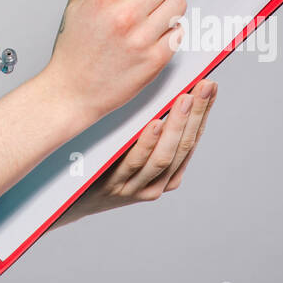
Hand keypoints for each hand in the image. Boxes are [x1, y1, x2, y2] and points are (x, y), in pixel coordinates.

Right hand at [46, 0, 187, 130]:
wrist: (74, 89)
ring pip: (178, 3)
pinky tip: (149, 35)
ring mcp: (143, 39)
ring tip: (148, 16)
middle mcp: (126, 15)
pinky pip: (179, 30)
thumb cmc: (76, 44)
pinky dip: (167, 30)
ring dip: (166, 5)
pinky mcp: (156, 60)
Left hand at [47, 78, 217, 228]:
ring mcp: (137, 188)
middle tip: (204, 86)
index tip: (210, 86)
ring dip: (176, 126)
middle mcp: (158, 184)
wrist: (71, 197)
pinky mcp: (116, 187)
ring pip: (163, 157)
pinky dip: (146, 144)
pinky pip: (134, 164)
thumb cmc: (104, 164)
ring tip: (184, 100)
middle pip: (183, 147)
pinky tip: (153, 124)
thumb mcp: (130, 146)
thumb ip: (148, 126)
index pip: (193, 139)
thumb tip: (165, 86)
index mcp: (169, 174)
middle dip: (196, 115)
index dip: (203, 112)